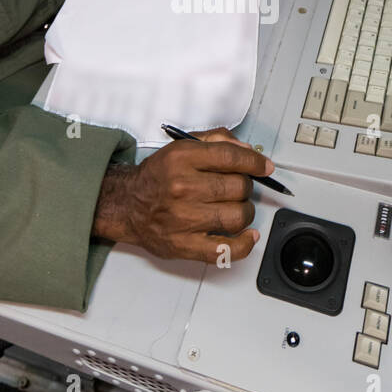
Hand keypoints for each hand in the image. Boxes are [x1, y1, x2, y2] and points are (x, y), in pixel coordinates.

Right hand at [92, 127, 271, 263]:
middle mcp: (182, 188)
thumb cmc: (156, 178)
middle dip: (244, 186)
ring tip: (234, 208)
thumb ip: (216, 141)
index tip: (264, 167)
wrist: (126, 205)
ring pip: (238, 216)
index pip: (231, 157)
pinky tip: (247, 236)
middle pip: (239, 187)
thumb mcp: (181, 147)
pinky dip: (243, 244)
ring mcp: (184, 219)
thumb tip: (246, 150)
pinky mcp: (184, 245)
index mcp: (181, 159)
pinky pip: (225, 250)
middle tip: (236, 188)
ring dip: (244, 212)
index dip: (255, 162)